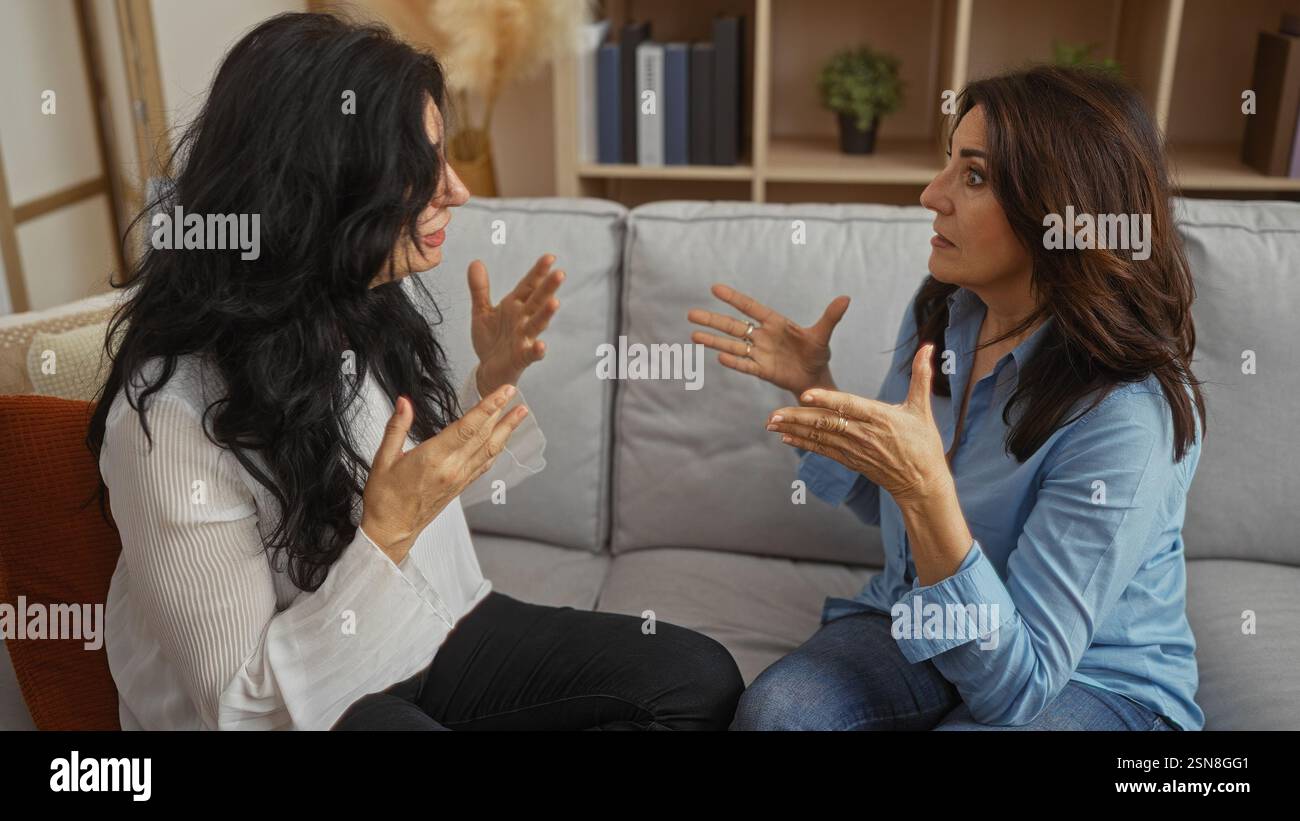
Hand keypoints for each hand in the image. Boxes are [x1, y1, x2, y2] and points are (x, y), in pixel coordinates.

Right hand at [360, 385, 529, 563]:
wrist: (392, 531)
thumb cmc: (385, 498)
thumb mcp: (383, 459)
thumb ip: (396, 427)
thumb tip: (404, 402)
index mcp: (433, 458)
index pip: (468, 427)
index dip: (488, 407)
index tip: (503, 392)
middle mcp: (452, 469)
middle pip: (484, 435)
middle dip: (502, 412)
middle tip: (515, 392)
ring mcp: (459, 479)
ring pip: (489, 449)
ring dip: (506, 429)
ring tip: (521, 413)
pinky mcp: (461, 486)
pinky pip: (484, 464)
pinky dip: (496, 449)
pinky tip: (502, 440)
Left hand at [469, 254, 564, 395]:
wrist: (488, 369)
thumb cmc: (491, 339)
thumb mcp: (481, 311)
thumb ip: (480, 288)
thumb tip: (476, 261)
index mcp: (515, 306)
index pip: (528, 286)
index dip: (538, 272)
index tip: (550, 257)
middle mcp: (523, 320)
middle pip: (537, 301)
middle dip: (548, 288)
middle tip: (560, 274)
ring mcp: (524, 338)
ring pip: (537, 324)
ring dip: (546, 314)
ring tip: (555, 302)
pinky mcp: (521, 358)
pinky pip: (530, 354)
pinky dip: (537, 350)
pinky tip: (541, 345)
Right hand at [688, 283, 849, 399]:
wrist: (815, 378)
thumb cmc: (817, 353)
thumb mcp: (823, 335)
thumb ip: (831, 317)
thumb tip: (847, 298)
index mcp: (775, 323)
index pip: (750, 308)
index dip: (733, 299)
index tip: (714, 288)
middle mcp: (763, 337)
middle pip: (734, 326)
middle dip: (713, 320)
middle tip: (691, 314)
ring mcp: (760, 354)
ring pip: (733, 345)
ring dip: (714, 340)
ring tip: (693, 335)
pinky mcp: (761, 371)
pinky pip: (744, 365)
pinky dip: (733, 361)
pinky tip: (718, 356)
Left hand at [765, 343, 950, 504]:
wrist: (921, 483)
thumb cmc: (924, 444)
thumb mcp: (923, 408)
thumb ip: (922, 376)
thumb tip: (929, 347)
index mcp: (881, 418)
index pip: (849, 405)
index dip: (826, 399)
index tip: (805, 393)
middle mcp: (864, 434)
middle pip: (826, 423)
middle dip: (797, 417)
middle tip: (773, 413)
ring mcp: (855, 450)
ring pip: (820, 437)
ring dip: (794, 430)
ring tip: (771, 423)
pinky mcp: (850, 461)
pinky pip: (823, 451)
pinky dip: (804, 444)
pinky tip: (786, 437)